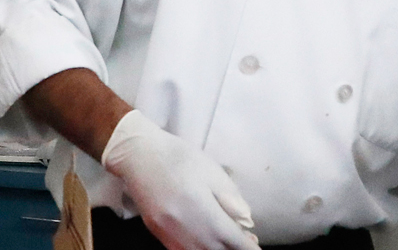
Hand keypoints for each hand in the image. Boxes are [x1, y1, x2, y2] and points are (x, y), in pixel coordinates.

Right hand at [101, 110, 258, 249]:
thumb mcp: (213, 173)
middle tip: (249, 243)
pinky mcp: (158, 236)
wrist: (140, 156)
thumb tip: (245, 222)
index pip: (232, 240)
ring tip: (231, 243)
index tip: (256, 247)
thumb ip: (232, 200)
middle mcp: (185, 231)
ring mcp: (169, 236)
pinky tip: (208, 243)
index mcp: (203, 213)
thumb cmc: (180, 159)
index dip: (248, 247)